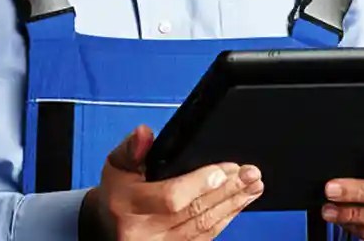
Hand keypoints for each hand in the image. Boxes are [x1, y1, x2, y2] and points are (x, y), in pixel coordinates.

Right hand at [79, 125, 263, 240]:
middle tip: (250, 174)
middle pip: (195, 212)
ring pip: (205, 226)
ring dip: (233, 204)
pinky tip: (239, 203)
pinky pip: (206, 237)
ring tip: (252, 186)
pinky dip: (226, 218)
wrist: (111, 227)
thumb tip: (145, 133)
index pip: (171, 197)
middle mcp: (144, 231)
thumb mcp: (117, 166)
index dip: (200, 184)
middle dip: (227, 190)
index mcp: (128, 205)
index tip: (224, 170)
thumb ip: (132, 148)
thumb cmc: (118, 193)